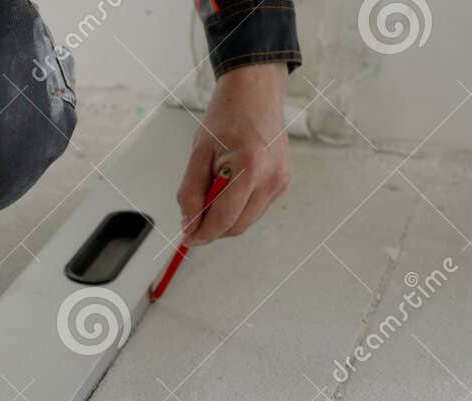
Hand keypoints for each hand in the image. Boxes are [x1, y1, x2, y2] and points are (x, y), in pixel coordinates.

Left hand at [178, 62, 291, 245]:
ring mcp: (280, 181)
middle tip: (193, 217)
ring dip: (225, 218)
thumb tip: (189, 223)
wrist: (255, 92)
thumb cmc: (226, 116)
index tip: (187, 237)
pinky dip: (238, 207)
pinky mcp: (283, 181)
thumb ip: (191, 191)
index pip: (223, 219)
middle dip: (213, 228)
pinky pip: (256, 208)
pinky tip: (229, 185)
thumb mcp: (199, 152)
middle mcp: (270, 178)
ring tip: (212, 190)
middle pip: (237, 226)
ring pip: (247, 220)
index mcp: (248, 168)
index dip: (202, 233)